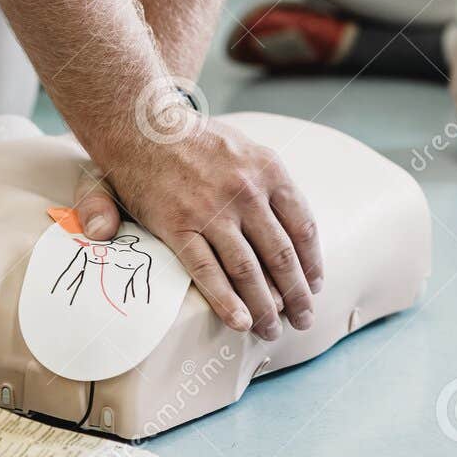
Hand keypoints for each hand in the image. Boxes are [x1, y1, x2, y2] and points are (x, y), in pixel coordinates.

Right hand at [74, 118, 323, 340]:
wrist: (142, 126)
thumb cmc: (194, 141)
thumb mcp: (244, 148)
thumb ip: (271, 188)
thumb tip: (292, 234)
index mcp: (269, 171)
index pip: (303, 227)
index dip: (312, 263)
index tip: (314, 286)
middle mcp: (246, 193)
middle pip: (281, 256)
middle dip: (296, 295)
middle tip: (303, 320)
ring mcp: (211, 212)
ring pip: (248, 271)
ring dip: (264, 306)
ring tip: (271, 330)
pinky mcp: (178, 228)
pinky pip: (207, 272)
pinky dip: (226, 301)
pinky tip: (240, 322)